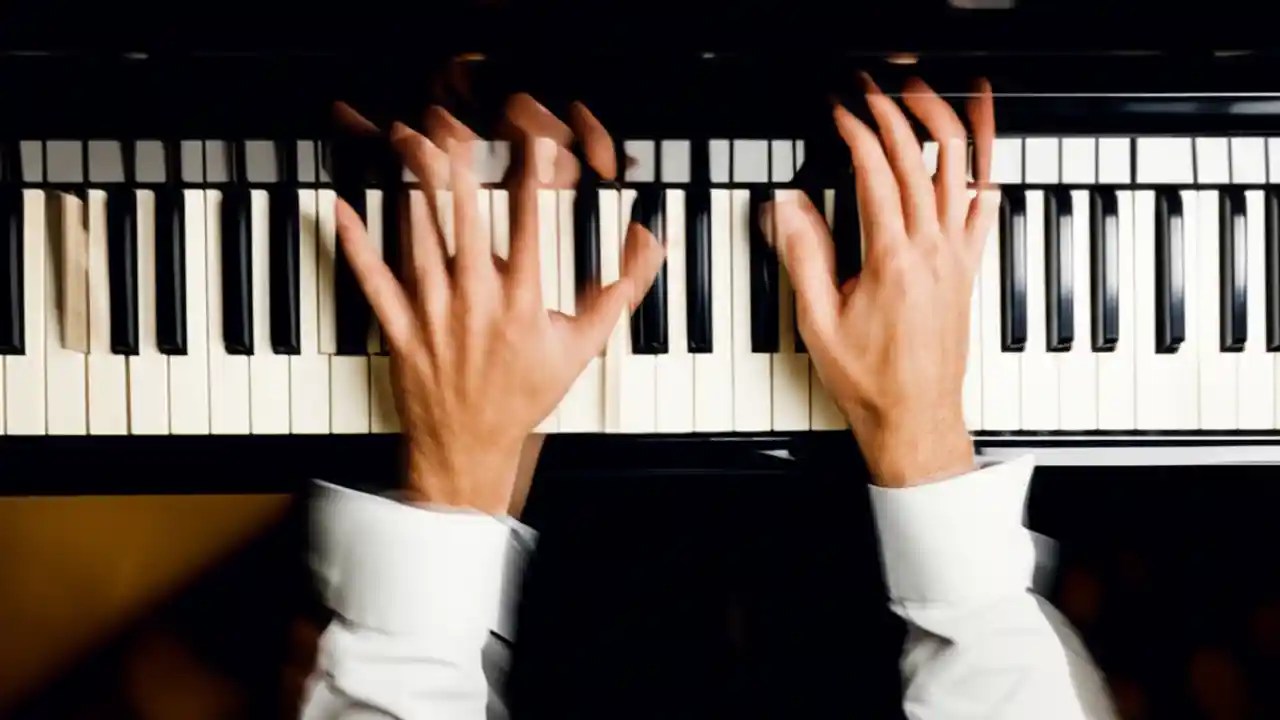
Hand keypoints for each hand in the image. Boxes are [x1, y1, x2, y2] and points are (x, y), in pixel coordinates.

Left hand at [335, 100, 663, 512]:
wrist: (471, 447)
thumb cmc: (526, 396)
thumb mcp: (584, 345)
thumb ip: (620, 291)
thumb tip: (647, 244)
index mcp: (522, 302)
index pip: (528, 224)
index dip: (529, 176)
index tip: (528, 140)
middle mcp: (476, 301)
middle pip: (465, 221)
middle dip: (458, 169)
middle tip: (451, 126)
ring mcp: (433, 313)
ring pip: (419, 239)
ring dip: (414, 190)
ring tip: (408, 146)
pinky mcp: (398, 328)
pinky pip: (373, 280)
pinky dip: (356, 244)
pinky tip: (344, 209)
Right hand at [772, 75, 998, 487]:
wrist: (915, 419)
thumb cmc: (870, 381)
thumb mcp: (818, 321)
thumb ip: (804, 257)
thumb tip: (787, 206)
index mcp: (891, 259)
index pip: (876, 172)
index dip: (856, 131)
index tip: (840, 110)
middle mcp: (933, 250)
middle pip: (920, 159)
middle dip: (895, 112)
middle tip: (873, 88)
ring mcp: (957, 257)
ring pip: (963, 170)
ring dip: (947, 123)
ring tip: (932, 91)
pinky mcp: (969, 269)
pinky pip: (985, 206)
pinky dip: (985, 166)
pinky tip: (982, 147)